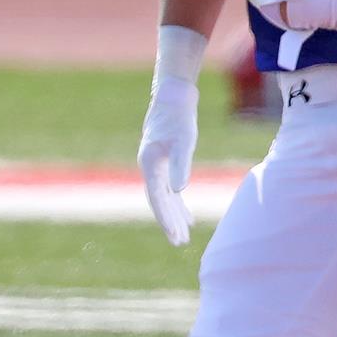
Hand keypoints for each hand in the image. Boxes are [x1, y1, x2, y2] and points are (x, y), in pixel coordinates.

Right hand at [136, 76, 198, 244]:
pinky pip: (170, 187)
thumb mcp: (185, 140)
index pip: (156, 198)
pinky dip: (178, 202)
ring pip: (164, 196)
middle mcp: (149, 166)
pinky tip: (187, 215)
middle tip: (180, 244)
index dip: (165, 219)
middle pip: (159, 201)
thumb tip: (179, 192)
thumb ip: (181, 164)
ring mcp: (156, 163)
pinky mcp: (165, 159)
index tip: (175, 236)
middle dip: (169, 223)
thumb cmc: (179, 115)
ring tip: (184, 236)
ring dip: (174, 215)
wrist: (174, 93)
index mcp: (149, 163)